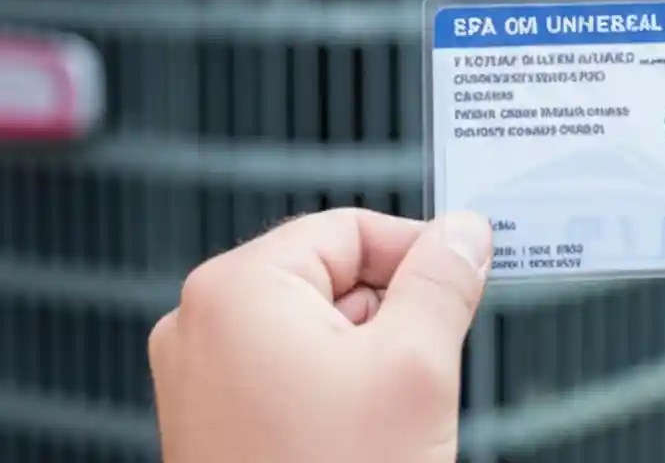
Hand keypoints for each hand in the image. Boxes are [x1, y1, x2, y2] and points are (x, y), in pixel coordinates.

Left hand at [148, 208, 492, 462]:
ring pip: (315, 328)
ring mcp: (199, 377)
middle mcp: (201, 324)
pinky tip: (358, 437)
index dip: (418, 249)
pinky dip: (336, 389)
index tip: (465, 277)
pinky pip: (288, 372)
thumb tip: (465, 232)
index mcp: (237, 290)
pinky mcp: (211, 421)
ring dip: (368, 356)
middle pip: (331, 276)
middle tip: (424, 368)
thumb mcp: (415, 366)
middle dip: (392, 314)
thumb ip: (444, 280)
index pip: (349, 228)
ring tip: (385, 419)